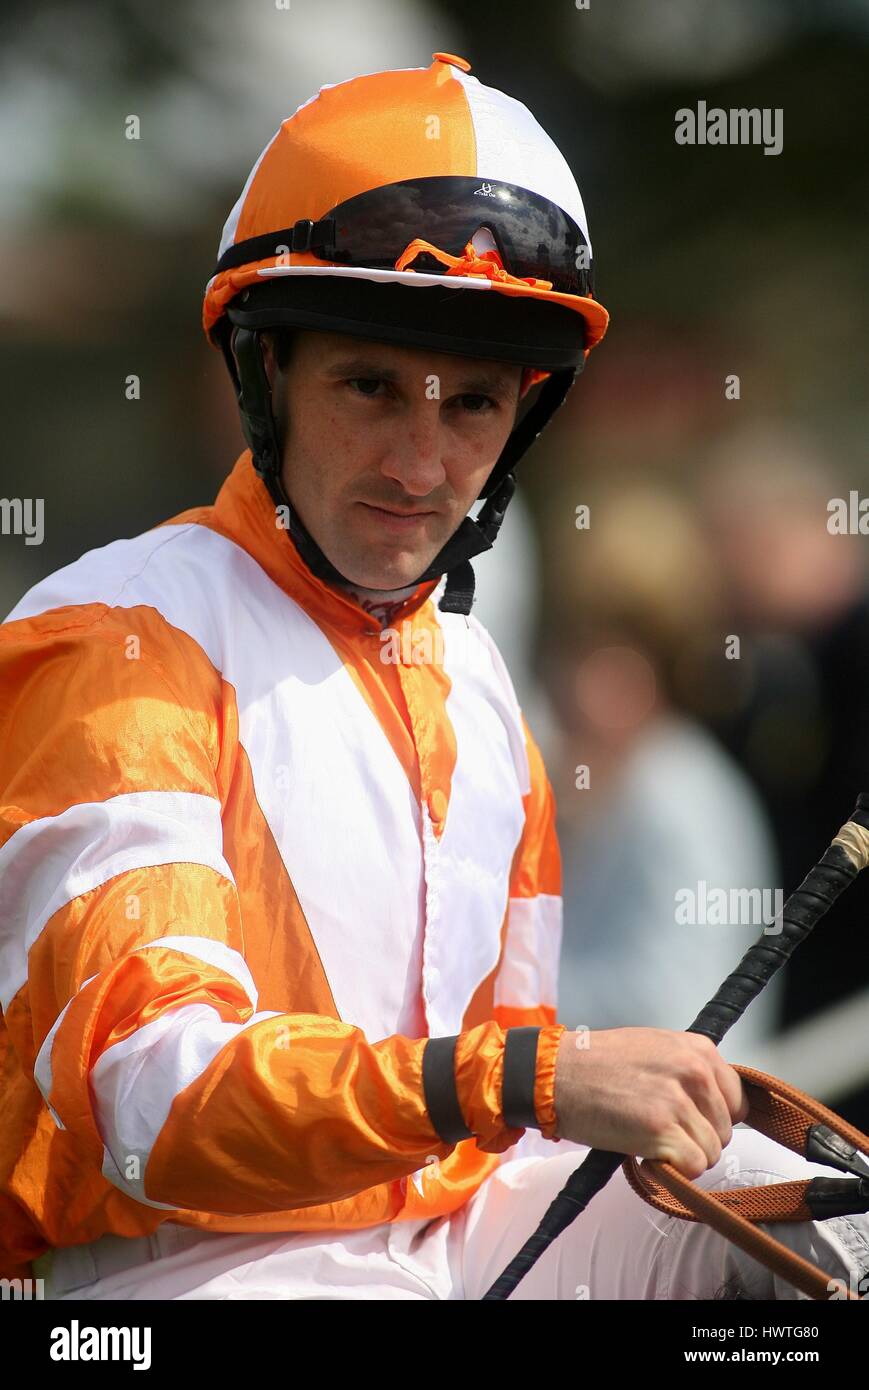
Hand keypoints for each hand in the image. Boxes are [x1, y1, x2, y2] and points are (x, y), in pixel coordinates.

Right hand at [553, 1026, 749, 1178]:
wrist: (555, 1074)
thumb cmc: (597, 1063)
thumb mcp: (654, 1048)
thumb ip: (688, 1070)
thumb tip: (713, 1104)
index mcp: (697, 1049)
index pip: (737, 1100)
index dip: (714, 1118)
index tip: (691, 1122)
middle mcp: (694, 1071)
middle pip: (725, 1130)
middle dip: (696, 1139)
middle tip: (661, 1132)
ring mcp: (678, 1101)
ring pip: (710, 1152)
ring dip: (682, 1156)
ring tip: (649, 1141)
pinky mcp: (661, 1130)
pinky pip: (692, 1167)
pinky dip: (671, 1171)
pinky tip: (646, 1156)